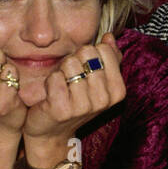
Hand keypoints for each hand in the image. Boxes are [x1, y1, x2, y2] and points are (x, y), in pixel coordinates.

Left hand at [21, 33, 124, 147]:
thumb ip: (108, 58)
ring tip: (62, 87)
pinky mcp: (62, 110)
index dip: (89, 55)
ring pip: (69, 63)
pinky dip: (49, 82)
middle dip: (74, 61)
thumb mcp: (97, 81)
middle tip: (70, 79)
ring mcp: (84, 107)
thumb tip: (109, 37)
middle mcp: (104, 100)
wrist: (51, 131)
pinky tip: (51, 95)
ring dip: (61, 71)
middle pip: (86, 53)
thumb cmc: (74, 100)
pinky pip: (54, 77)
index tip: (85, 71)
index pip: (103, 49)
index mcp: (117, 90)